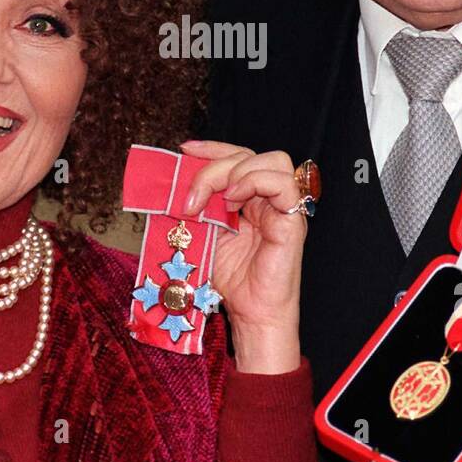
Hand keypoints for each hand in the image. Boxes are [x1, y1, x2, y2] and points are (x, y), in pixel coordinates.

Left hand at [178, 140, 307, 373]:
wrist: (249, 314)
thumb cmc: (230, 280)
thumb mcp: (202, 234)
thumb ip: (194, 207)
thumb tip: (169, 185)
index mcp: (249, 197)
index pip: (238, 156)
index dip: (214, 148)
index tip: (185, 149)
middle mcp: (269, 198)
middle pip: (250, 155)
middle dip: (215, 166)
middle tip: (192, 196)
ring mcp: (283, 207)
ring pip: (273, 161)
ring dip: (237, 172)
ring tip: (219, 200)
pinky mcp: (293, 221)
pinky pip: (285, 185)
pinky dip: (256, 182)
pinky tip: (235, 200)